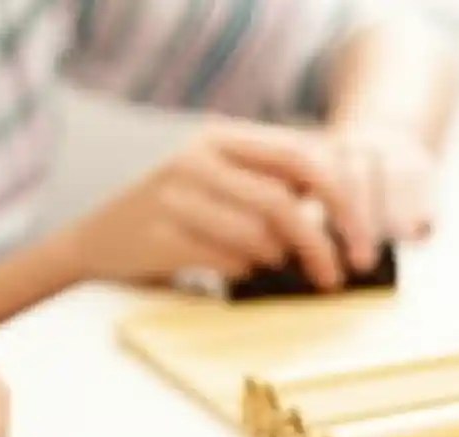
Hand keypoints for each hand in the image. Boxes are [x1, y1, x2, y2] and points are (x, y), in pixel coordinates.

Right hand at [61, 119, 434, 289]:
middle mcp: (195, 159)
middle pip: (284, 201)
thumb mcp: (220, 182)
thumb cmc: (175, 215)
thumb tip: (344, 218)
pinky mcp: (158, 236)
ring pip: (256, 235)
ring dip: (278, 261)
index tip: (363, 243)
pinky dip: (244, 273)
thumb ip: (271, 185)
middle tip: (338, 276)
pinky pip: (226, 261)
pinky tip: (239, 273)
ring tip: (275, 270)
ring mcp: (172, 197)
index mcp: (220, 138)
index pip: (303, 158)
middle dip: (322, 244)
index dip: (344, 202)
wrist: (95, 241)